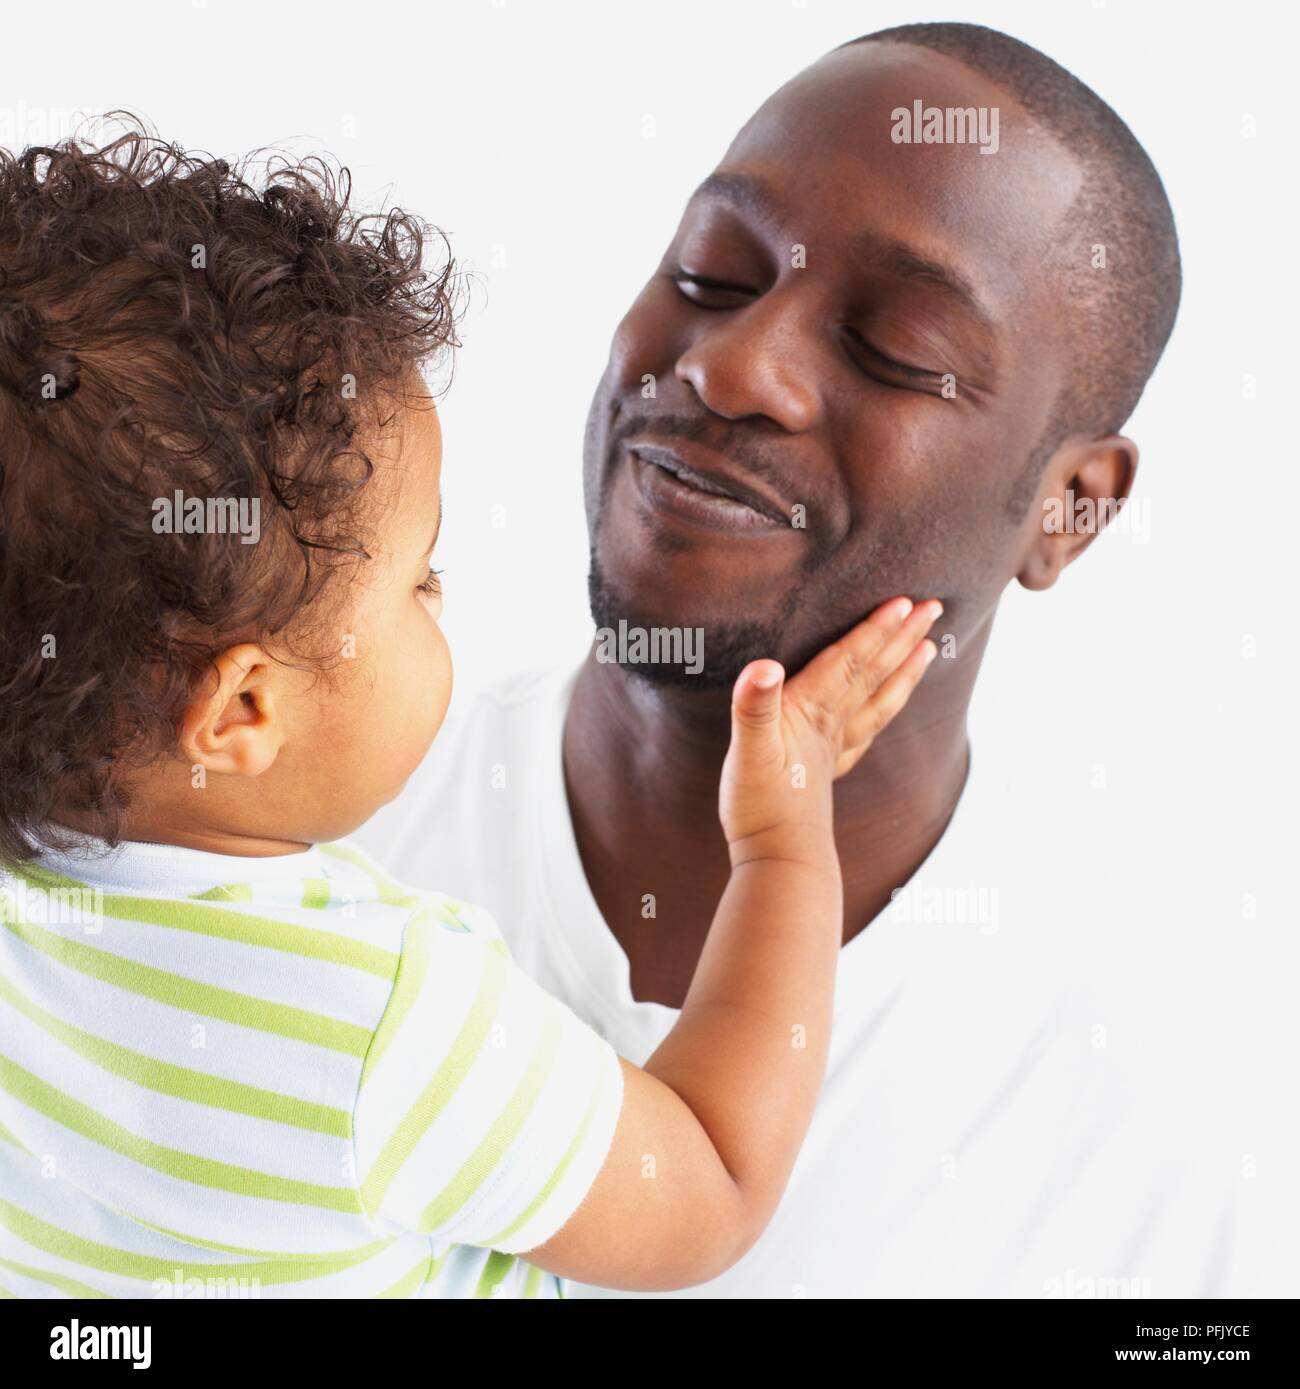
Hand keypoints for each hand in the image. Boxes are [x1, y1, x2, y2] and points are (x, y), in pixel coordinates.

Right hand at [719, 597, 942, 861]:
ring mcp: (833, 750)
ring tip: (928, 650)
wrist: (778, 861)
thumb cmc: (760, 806)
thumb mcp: (747, 751)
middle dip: (903, 639)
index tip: (906, 601)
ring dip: (904, 672)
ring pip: (878, 702)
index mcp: (811, 712)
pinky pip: (863, 734)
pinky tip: (882, 713)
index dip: (876, 630)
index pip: (850, 662)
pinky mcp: (826, 772)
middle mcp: (831, 726)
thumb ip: (754, 706)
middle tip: (935, 608)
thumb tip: (764, 666)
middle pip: (874, 674)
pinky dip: (880, 715)